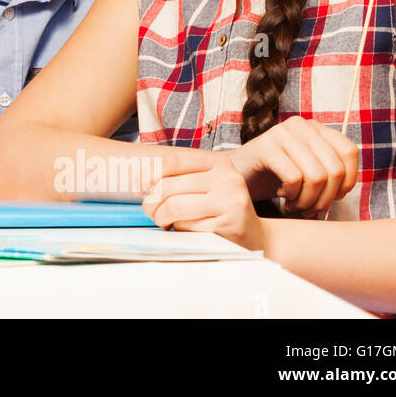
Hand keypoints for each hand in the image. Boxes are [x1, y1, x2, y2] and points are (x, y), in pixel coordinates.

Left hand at [143, 152, 265, 250]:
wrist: (256, 236)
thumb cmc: (221, 208)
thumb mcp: (205, 184)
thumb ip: (179, 177)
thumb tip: (140, 180)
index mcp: (219, 163)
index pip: (173, 160)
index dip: (148, 173)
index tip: (140, 186)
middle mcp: (227, 179)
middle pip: (168, 186)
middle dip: (151, 202)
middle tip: (151, 210)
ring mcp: (230, 202)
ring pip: (174, 206)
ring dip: (160, 217)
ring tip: (163, 220)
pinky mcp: (228, 225)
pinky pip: (186, 227)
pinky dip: (178, 230)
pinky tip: (183, 230)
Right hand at [228, 116, 358, 215]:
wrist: (232, 177)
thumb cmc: (273, 178)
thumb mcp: (308, 171)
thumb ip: (329, 172)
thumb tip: (345, 190)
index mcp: (315, 128)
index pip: (349, 152)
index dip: (347, 180)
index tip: (332, 197)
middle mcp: (301, 125)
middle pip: (335, 169)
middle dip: (325, 198)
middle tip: (309, 209)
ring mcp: (282, 133)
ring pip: (317, 176)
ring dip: (308, 200)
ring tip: (295, 205)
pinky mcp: (265, 146)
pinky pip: (294, 178)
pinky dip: (291, 195)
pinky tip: (281, 195)